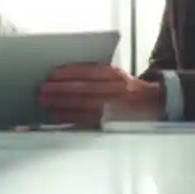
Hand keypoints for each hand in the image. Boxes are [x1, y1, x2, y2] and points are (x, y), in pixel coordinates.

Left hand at [38, 64, 163, 126]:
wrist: (152, 103)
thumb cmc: (126, 87)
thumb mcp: (114, 75)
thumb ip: (94, 74)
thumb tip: (64, 75)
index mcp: (115, 75)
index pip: (89, 72)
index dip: (68, 73)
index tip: (51, 74)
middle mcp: (116, 90)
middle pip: (84, 89)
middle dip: (60, 90)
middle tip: (43, 90)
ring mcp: (114, 107)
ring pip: (83, 105)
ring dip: (61, 104)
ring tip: (45, 102)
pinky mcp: (111, 121)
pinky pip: (87, 119)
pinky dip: (70, 117)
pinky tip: (57, 115)